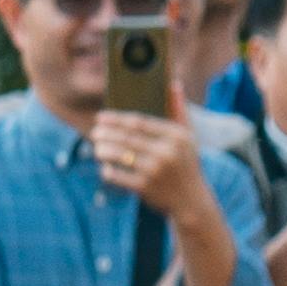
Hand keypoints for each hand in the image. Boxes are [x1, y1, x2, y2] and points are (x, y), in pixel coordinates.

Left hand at [87, 105, 209, 227]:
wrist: (192, 201)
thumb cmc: (187, 164)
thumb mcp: (189, 137)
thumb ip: (180, 111)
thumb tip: (175, 84)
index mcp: (177, 136)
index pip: (139, 122)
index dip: (116, 119)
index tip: (101, 117)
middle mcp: (167, 152)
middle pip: (127, 138)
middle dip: (106, 134)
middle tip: (94, 132)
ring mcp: (156, 170)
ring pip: (120, 155)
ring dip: (104, 150)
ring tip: (97, 147)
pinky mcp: (146, 187)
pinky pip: (119, 176)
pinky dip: (109, 171)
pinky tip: (105, 167)